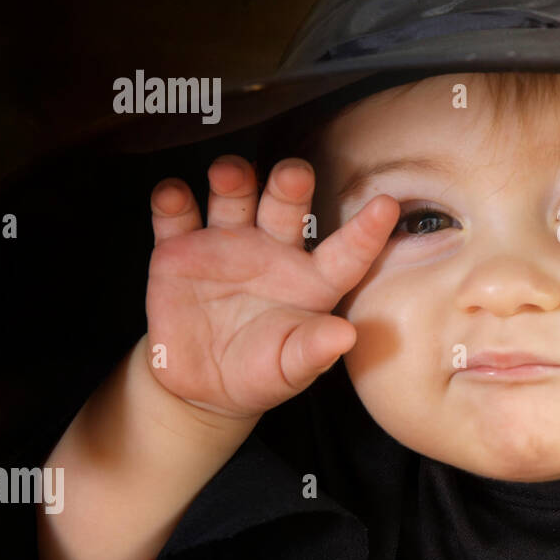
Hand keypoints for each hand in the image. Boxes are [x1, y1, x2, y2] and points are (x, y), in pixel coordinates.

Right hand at [145, 154, 398, 420]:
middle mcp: (275, 250)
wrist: (201, 384)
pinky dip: (173, 201)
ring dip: (233, 179)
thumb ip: (314, 350)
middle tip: (292, 176)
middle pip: (286, 205)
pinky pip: (176, 216)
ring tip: (230, 175)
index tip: (387, 205)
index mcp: (314, 279)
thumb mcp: (290, 368)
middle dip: (289, 184)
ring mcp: (227, 243)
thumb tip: (346, 336)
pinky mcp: (179, 249)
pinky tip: (173, 197)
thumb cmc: (261, 372)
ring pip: (234, 197)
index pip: (348, 250)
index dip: (367, 229)